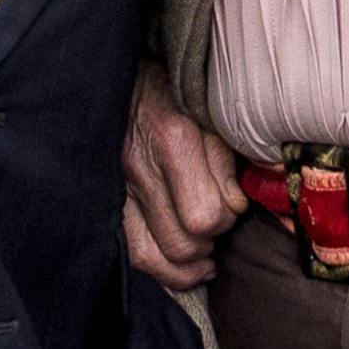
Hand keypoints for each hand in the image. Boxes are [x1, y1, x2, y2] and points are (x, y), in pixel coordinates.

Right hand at [124, 74, 246, 289]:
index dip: (230, 215)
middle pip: (182, 243)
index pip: (205, 215)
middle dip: (210, 241)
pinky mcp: (108, 199)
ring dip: (187, 263)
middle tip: (220, 224)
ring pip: (152, 258)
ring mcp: (118, 188)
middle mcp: (139, 169)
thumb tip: (241, 202)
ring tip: (205, 252)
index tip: (235, 202)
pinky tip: (185, 266)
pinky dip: (163, 272)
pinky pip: (132, 253)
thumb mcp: (210, 108)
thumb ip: (228, 154)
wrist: (122, 76)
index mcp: (172, 140)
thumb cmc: (175, 90)